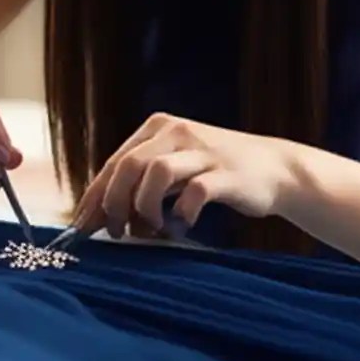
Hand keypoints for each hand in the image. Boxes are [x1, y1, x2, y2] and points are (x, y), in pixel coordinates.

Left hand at [73, 113, 299, 238]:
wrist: (276, 169)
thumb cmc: (215, 173)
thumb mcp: (174, 166)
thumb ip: (141, 182)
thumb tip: (99, 215)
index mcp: (158, 127)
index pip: (114, 163)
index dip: (95, 196)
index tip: (83, 227)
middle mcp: (177, 131)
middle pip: (128, 166)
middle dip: (114, 204)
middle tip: (116, 233)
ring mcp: (203, 150)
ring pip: (156, 173)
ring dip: (145, 207)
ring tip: (151, 229)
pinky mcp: (227, 172)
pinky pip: (194, 192)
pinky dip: (181, 214)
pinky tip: (182, 226)